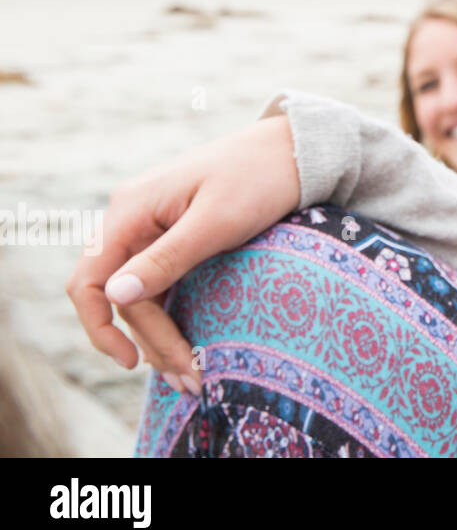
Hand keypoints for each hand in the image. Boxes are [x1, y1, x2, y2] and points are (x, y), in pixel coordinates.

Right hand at [65, 114, 301, 391]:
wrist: (295, 150)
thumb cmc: (259, 178)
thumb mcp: (218, 222)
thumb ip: (168, 258)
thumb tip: (115, 295)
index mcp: (130, 210)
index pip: (88, 281)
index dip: (100, 328)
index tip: (131, 363)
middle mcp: (132, 218)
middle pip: (122, 297)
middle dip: (151, 341)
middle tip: (191, 379)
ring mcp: (153, 228)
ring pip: (141, 296)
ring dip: (161, 336)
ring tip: (193, 375)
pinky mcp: (176, 237)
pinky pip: (161, 284)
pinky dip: (172, 315)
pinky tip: (189, 343)